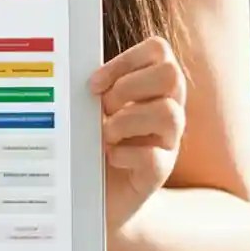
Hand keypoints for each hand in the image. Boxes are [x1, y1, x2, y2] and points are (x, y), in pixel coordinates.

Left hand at [89, 36, 186, 231]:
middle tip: (105, 107)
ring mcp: (168, 142)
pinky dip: (124, 154)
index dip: (126, 59)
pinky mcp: (159, 173)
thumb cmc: (93, 147)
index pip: (159, 51)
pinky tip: (110, 157)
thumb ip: (95, 90)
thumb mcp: (92, 112)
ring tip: (105, 135)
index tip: (95, 83)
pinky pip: (154, 156)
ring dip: (126, 120)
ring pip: (169, 113)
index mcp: (153, 88)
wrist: (96, 199)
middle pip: (171, 74)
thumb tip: (78, 70)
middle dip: (129, 86)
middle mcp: (168, 110)